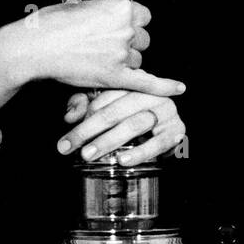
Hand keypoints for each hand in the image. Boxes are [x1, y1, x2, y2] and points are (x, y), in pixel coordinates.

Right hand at [2, 0, 182, 97]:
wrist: (35, 46)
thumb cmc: (51, 24)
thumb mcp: (79, 6)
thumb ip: (101, 12)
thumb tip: (107, 17)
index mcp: (120, 7)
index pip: (143, 16)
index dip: (132, 23)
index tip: (122, 27)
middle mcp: (125, 29)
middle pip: (143, 39)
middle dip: (130, 42)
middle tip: (107, 45)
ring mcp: (122, 53)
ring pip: (138, 59)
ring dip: (126, 61)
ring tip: (101, 59)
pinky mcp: (115, 76)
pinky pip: (147, 82)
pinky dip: (165, 86)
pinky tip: (179, 87)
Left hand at [57, 89, 185, 165]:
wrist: (169, 131)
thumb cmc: (132, 116)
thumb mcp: (106, 106)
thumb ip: (84, 105)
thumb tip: (69, 116)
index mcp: (131, 83)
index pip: (104, 96)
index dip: (83, 115)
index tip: (66, 137)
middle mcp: (149, 93)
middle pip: (114, 111)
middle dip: (89, 131)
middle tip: (70, 147)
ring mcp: (165, 110)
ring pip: (133, 124)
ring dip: (109, 141)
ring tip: (89, 154)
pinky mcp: (177, 129)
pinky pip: (158, 142)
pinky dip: (140, 152)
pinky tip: (123, 160)